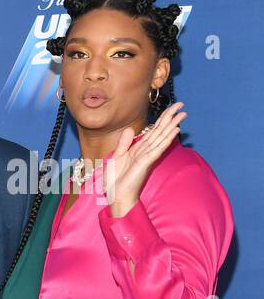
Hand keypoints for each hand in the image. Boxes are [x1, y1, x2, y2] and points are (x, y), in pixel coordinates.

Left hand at [103, 102, 186, 217]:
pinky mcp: (147, 162)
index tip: (172, 107)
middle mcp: (146, 150)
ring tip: (183, 114)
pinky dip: (167, 138)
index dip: (162, 118)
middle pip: (161, 130)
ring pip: (163, 136)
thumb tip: (129, 129)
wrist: (116, 194)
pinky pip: (159, 148)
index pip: (153, 130)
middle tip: (182, 104)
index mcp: (139, 148)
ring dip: (173, 124)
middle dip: (171, 116)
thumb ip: (123, 143)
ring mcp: (148, 155)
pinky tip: (175, 130)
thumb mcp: (116, 157)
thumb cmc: (116, 179)